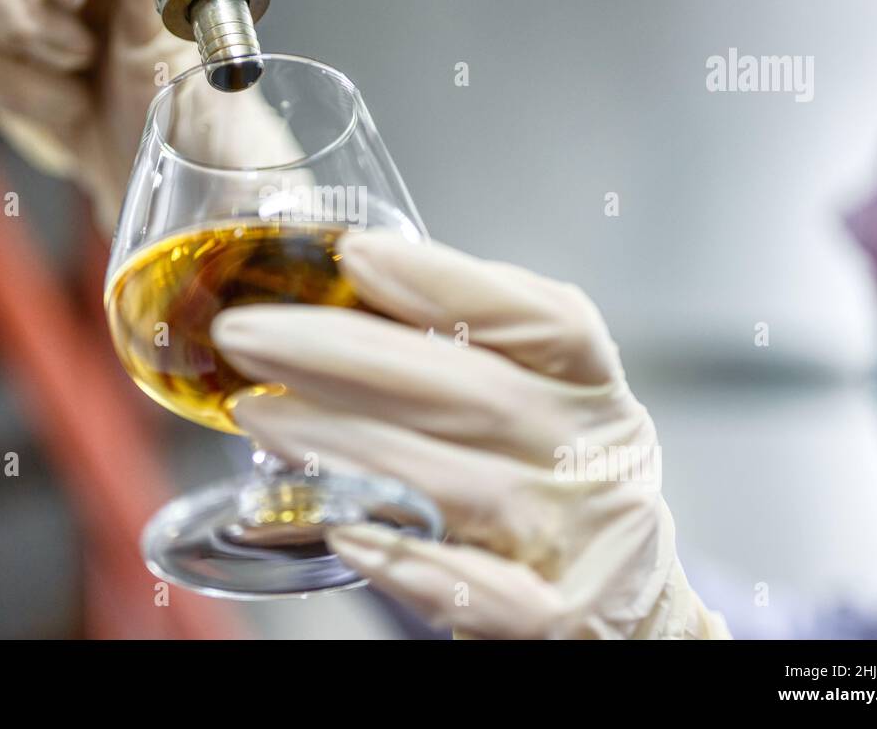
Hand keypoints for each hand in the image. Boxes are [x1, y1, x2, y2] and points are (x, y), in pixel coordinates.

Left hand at [212, 231, 729, 638]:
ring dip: (346, 447)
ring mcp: (584, 542)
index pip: (541, 320)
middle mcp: (597, 457)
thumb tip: (330, 313)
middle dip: (346, 355)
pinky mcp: (562, 621)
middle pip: (474, 393)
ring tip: (258, 417)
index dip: (451, 284)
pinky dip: (407, 557)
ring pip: (457, 486)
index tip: (356, 255)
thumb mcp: (533, 414)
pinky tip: (341, 528)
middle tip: (249, 336)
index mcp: (591, 389)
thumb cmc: (548, 491)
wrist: (626, 612)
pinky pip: (480, 591)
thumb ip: (461, 365)